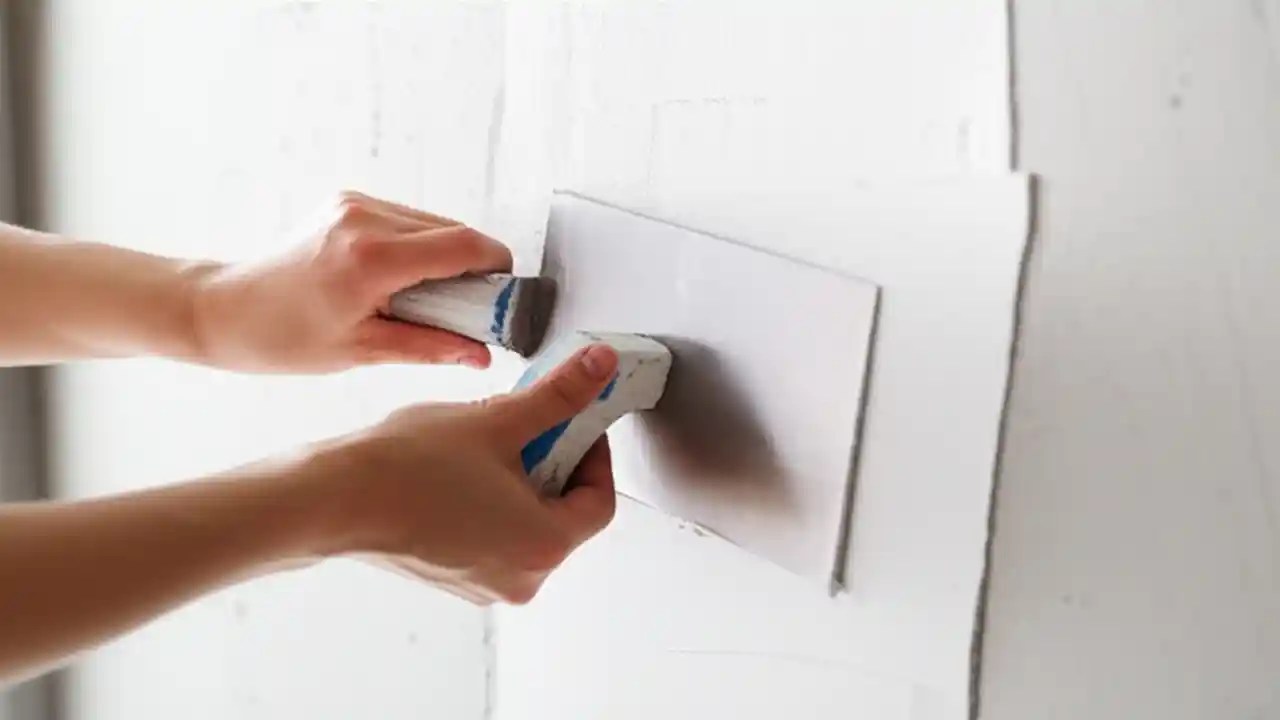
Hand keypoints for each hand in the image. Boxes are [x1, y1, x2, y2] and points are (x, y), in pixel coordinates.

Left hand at [192, 191, 511, 372]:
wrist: (224, 310)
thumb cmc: (283, 339)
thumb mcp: (363, 351)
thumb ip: (431, 346)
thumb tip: (482, 354)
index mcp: (370, 259)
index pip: (462, 245)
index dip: (496, 267)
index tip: (506, 295)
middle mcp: (364, 219)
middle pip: (452, 231)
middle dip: (472, 268)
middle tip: (470, 310)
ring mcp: (353, 204)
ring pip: (431, 223)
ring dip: (444, 256)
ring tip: (428, 299)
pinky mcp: (346, 201)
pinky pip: (405, 219)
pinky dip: (417, 247)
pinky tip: (401, 280)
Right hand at [300, 343, 619, 604]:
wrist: (332, 498)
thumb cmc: (408, 469)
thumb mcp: (497, 420)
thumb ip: (558, 396)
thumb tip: (598, 367)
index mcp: (544, 546)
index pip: (599, 499)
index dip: (595, 452)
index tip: (578, 419)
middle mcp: (521, 578)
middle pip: (564, 513)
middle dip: (554, 462)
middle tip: (531, 422)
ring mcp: (485, 583)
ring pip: (526, 523)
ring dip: (521, 479)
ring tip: (489, 439)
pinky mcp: (454, 577)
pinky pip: (493, 535)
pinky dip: (492, 501)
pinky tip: (463, 467)